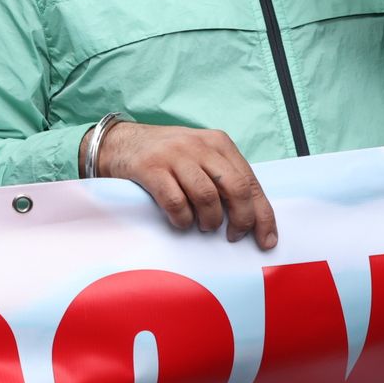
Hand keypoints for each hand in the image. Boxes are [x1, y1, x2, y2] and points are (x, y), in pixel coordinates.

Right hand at [95, 121, 276, 248]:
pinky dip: (182, 219)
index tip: (266, 240)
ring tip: (203, 226)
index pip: (251, 181)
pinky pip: (176, 202)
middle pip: (235, 188)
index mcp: (218, 142)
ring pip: (207, 197)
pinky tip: (180, 222)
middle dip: (241, 219)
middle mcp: (199, 146)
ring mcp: (174, 155)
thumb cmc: (165, 156)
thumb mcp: (199, 155)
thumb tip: (249, 216)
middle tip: (233, 236)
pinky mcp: (150, 168)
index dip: (262, 215)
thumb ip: (222, 176)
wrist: (118, 143)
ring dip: (209, 220)